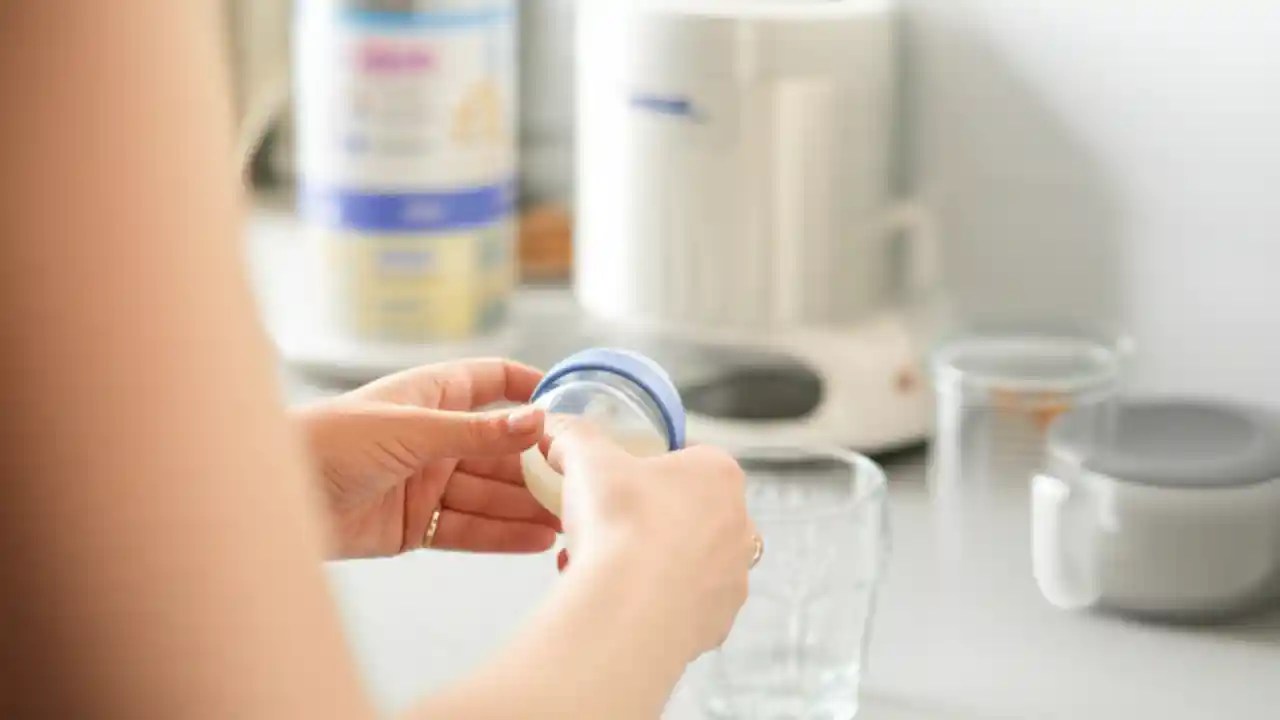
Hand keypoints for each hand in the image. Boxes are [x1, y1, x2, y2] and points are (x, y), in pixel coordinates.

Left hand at [294, 359, 559, 558]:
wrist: (271, 499)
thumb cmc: (327, 442)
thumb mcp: (412, 430)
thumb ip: (478, 432)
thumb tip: (538, 420)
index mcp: (429, 396)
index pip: (490, 382)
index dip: (528, 389)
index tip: (570, 403)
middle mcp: (432, 437)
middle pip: (498, 449)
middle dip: (537, 464)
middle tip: (580, 480)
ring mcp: (426, 482)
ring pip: (489, 493)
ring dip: (526, 505)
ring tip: (568, 519)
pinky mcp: (416, 525)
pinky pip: (469, 529)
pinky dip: (501, 535)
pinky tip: (534, 540)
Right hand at [541, 420, 753, 659]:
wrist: (628, 609)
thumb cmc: (620, 522)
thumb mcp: (587, 460)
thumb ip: (574, 437)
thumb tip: (558, 430)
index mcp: (720, 474)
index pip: (690, 458)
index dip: (649, 468)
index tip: (617, 481)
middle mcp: (740, 525)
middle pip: (690, 512)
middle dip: (650, 518)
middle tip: (607, 525)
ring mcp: (733, 577)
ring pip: (687, 561)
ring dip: (650, 561)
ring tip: (601, 566)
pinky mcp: (718, 622)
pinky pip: (681, 605)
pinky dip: (652, 602)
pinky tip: (615, 600)